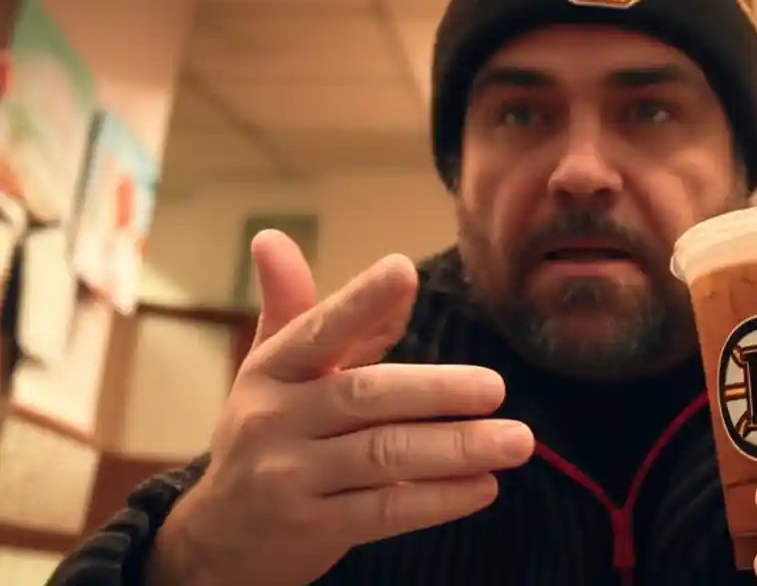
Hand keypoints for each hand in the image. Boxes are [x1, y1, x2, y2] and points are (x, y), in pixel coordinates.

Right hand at [146, 230, 534, 585]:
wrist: (218, 540)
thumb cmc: (267, 434)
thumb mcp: (271, 370)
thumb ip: (300, 310)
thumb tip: (272, 237)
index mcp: (272, 370)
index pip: (318, 331)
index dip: (360, 302)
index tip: (403, 270)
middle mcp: (276, 420)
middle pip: (365, 397)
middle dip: (436, 391)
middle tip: (496, 387)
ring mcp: (290, 478)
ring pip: (384, 456)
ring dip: (456, 448)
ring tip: (516, 441)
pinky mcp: (312, 529)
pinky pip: (384, 510)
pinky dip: (438, 499)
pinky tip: (485, 486)